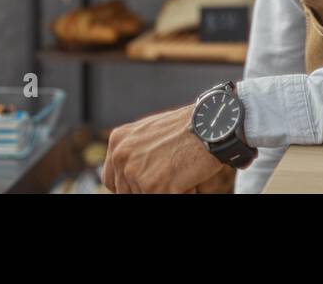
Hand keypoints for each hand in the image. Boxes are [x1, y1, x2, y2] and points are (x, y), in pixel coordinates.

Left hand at [102, 103, 225, 192]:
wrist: (212, 125)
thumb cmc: (188, 128)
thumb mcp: (150, 133)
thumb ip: (135, 152)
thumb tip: (130, 176)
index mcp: (118, 141)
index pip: (111, 179)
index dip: (129, 186)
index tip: (145, 186)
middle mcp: (122, 156)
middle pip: (127, 192)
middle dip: (150, 188)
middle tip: (172, 175)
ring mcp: (136, 172)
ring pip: (147, 195)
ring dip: (167, 190)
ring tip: (181, 173)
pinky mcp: (154, 186)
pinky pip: (167, 198)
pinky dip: (182, 193)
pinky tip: (189, 181)